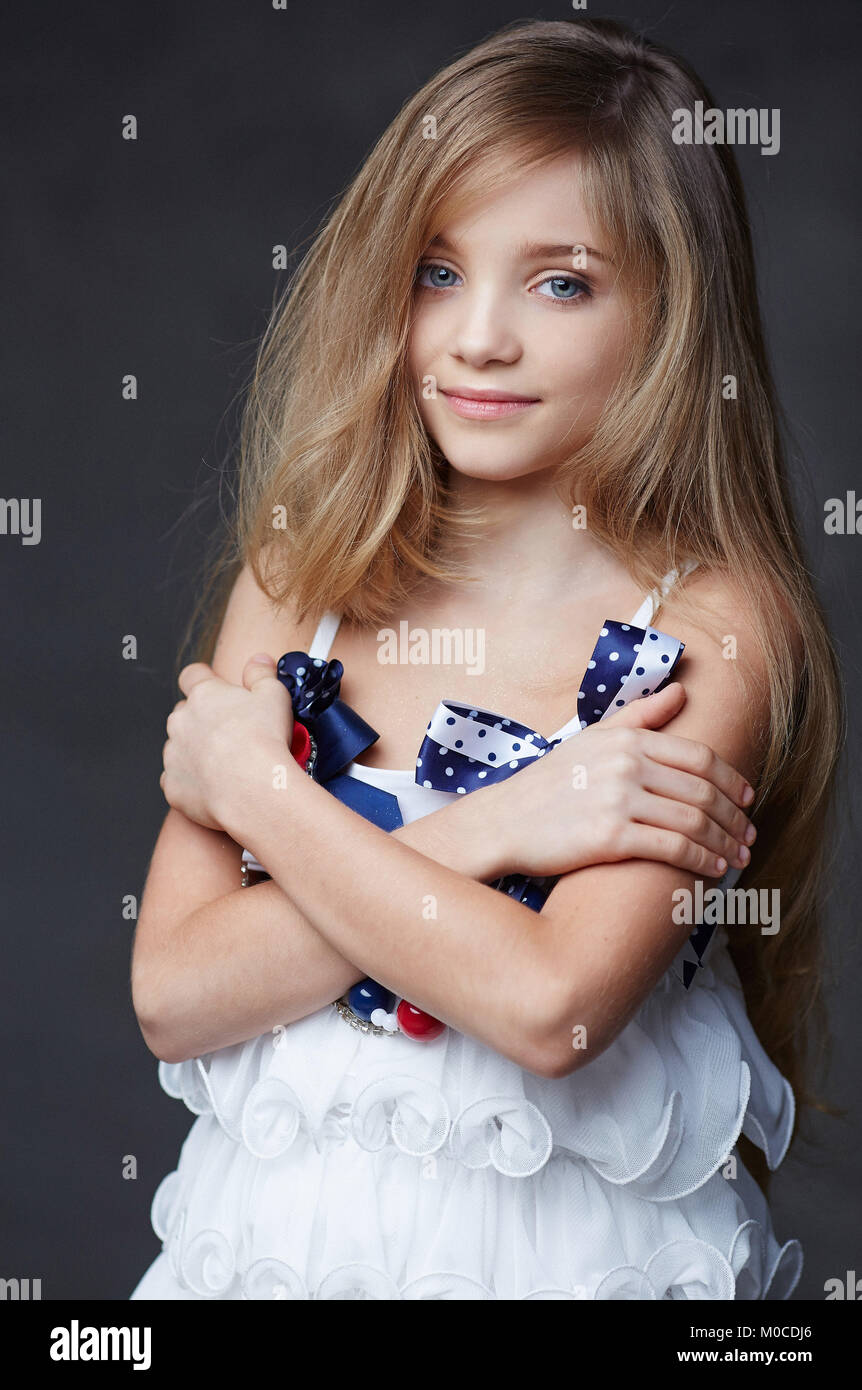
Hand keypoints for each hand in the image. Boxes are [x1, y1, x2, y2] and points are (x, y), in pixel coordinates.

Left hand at [160, 653, 293, 830]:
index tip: (214, 687)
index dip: (203, 679)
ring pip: (180, 747)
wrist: (254, 790)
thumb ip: (262, 674)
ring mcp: (174, 754)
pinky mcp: (173, 785)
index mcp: (204, 696)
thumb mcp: (274, 695)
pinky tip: (216, 785)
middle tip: (232, 732)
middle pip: (185, 713)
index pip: (192, 676)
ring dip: (197, 751)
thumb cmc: (264, 742)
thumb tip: (258, 662)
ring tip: (227, 763)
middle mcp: (181, 722)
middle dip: (203, 720)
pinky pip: (178, 780)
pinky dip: (193, 782)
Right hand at [481, 682, 755, 879]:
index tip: (748, 799)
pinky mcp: (610, 837)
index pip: (699, 757)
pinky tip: (713, 870)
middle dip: (735, 817)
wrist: (503, 822)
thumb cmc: (549, 784)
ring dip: (725, 843)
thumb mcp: (591, 739)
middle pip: (703, 791)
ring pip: (694, 821)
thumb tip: (680, 691)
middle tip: (749, 835)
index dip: (732, 780)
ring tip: (739, 857)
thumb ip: (639, 716)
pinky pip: (673, 848)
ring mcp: (618, 800)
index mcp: (627, 739)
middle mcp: (626, 764)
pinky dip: (701, 860)